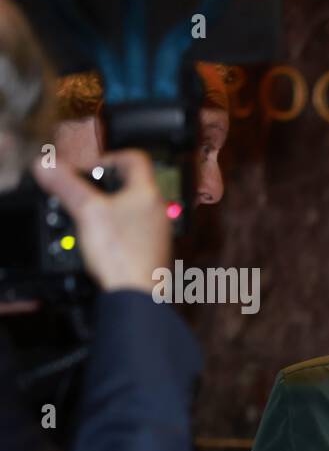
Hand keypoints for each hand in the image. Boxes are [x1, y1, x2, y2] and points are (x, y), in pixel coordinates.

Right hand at [31, 148, 169, 292]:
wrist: (136, 294)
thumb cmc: (120, 254)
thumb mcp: (86, 211)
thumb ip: (67, 186)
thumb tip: (48, 166)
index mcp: (147, 193)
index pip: (136, 159)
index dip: (111, 157)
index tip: (92, 167)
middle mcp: (158, 211)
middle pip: (133, 184)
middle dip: (106, 185)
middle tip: (85, 193)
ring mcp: (158, 232)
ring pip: (133, 208)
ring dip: (111, 207)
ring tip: (90, 216)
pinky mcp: (153, 251)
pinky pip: (134, 230)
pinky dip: (117, 228)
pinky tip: (102, 239)